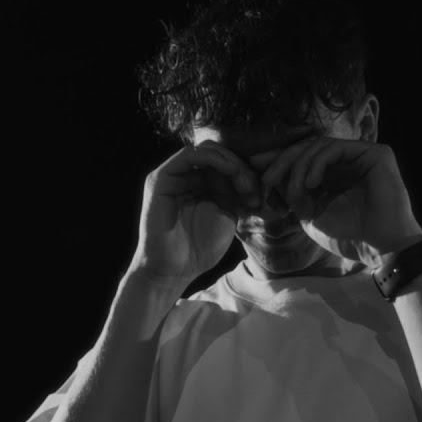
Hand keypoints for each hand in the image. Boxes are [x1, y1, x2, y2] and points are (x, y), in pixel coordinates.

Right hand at [130, 140, 260, 284]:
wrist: (173, 271)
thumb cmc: (199, 249)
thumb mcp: (227, 215)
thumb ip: (236, 193)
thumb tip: (258, 175)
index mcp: (199, 184)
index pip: (225, 162)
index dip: (246, 172)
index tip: (259, 194)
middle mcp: (185, 176)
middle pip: (219, 153)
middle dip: (242, 167)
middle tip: (254, 190)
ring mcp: (172, 175)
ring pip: (207, 150)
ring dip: (231, 163)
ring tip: (245, 186)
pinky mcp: (161, 178)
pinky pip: (190, 155)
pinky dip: (215, 161)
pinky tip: (232, 176)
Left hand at [259, 134, 421, 267]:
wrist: (381, 249)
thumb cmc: (349, 236)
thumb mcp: (310, 213)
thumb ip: (293, 192)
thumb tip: (268, 174)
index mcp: (335, 172)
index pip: (302, 156)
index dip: (277, 159)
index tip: (254, 167)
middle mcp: (350, 159)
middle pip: (307, 147)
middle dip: (282, 160)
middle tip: (266, 178)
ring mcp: (364, 154)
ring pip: (319, 146)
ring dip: (299, 166)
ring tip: (295, 191)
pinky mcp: (377, 153)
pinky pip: (336, 148)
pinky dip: (318, 163)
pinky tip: (311, 184)